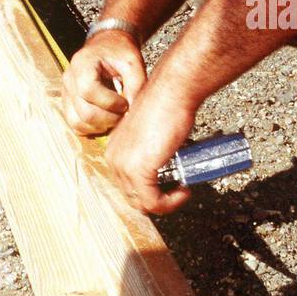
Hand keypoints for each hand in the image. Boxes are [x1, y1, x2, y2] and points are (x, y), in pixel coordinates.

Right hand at [61, 29, 146, 135]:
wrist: (107, 45)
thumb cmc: (119, 51)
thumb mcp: (133, 62)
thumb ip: (136, 85)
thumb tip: (135, 113)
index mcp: (82, 64)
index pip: (88, 90)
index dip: (110, 103)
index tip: (125, 103)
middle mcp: (69, 79)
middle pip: (84, 112)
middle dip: (109, 119)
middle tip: (124, 113)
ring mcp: (66, 93)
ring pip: (78, 123)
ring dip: (100, 126)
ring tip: (115, 116)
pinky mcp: (68, 104)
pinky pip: (76, 124)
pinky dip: (92, 128)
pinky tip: (106, 119)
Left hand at [105, 74, 195, 214]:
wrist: (171, 92)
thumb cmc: (166, 106)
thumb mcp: (150, 134)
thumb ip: (148, 152)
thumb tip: (160, 169)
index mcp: (114, 148)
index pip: (126, 183)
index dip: (150, 189)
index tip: (171, 184)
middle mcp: (113, 158)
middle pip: (132, 196)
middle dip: (157, 198)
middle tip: (178, 190)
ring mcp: (123, 166)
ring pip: (142, 203)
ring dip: (165, 202)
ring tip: (182, 190)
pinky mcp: (138, 171)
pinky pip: (153, 203)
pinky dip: (170, 203)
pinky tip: (183, 191)